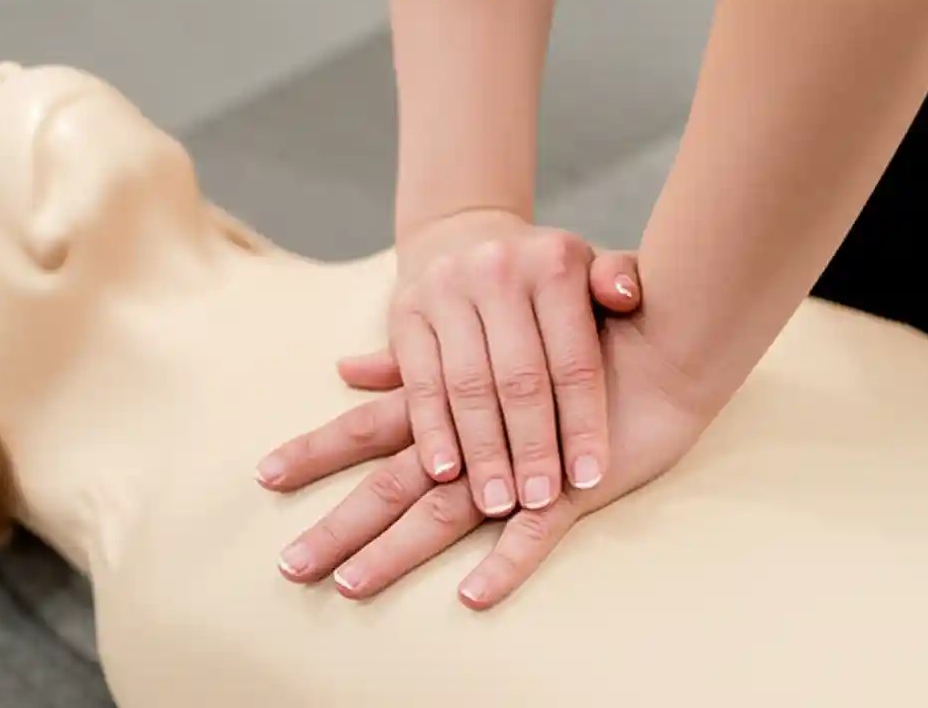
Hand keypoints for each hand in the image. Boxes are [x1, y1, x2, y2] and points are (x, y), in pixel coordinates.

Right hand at [259, 209, 641, 519]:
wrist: (466, 238)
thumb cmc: (548, 278)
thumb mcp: (593, 269)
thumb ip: (620, 282)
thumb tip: (626, 298)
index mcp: (554, 263)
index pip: (573, 358)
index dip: (583, 422)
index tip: (591, 478)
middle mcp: (498, 270)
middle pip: (518, 377)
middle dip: (532, 446)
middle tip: (539, 501)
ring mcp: (446, 289)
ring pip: (466, 386)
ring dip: (482, 451)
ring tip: (497, 502)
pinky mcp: (405, 313)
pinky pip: (420, 383)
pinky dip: (432, 431)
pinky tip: (445, 473)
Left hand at [261, 315, 716, 608]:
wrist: (663, 330)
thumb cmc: (572, 330)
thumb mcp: (487, 338)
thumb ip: (417, 356)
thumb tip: (347, 369)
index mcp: (451, 393)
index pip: (369, 425)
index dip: (318, 450)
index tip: (264, 476)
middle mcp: (475, 429)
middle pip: (393, 480)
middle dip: (339, 524)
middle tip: (288, 567)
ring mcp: (523, 458)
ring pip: (449, 511)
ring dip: (397, 551)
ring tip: (348, 588)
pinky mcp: (575, 480)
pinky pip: (540, 531)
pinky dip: (508, 562)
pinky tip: (472, 597)